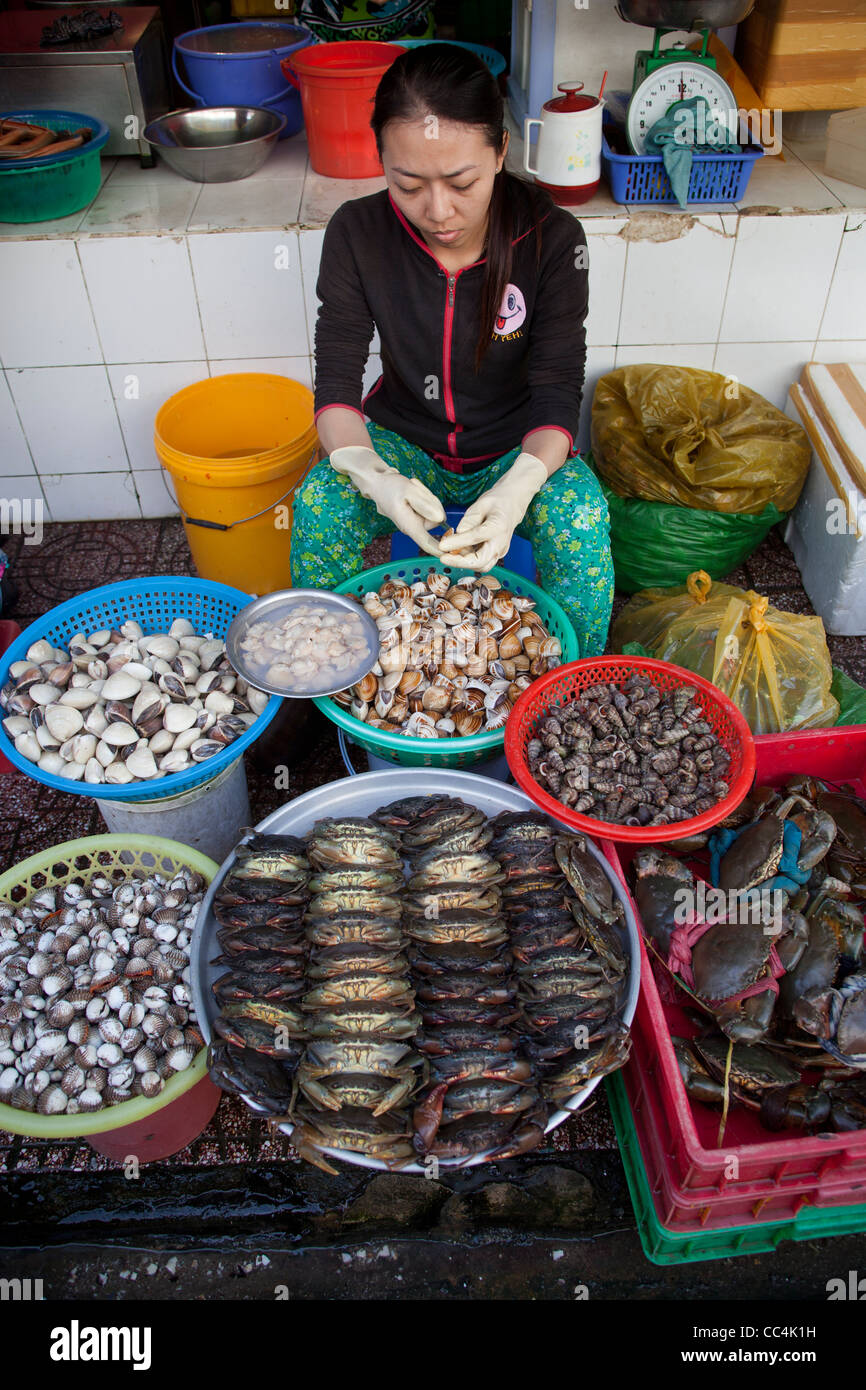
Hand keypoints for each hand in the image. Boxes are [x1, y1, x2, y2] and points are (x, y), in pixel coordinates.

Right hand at [330, 446, 445, 558]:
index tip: (453, 557)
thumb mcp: (409, 491)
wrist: (378, 483)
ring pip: (434, 511)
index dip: (441, 551)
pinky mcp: (417, 516)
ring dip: (427, 497)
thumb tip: (441, 519)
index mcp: (410, 526)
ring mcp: (415, 522)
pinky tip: (413, 491)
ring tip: (413, 489)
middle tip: (417, 490)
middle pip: (436, 519)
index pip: (428, 543)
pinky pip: (429, 507)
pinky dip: (425, 497)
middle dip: (432, 502)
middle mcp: (413, 527)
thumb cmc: (390, 487)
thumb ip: (425, 505)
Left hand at [439, 452, 547, 570]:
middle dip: (460, 562)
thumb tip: (458, 533)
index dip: (457, 543)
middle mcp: (501, 543)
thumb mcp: (481, 504)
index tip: (442, 545)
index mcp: (498, 526)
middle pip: (481, 561)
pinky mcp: (497, 554)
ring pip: (482, 566)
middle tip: (443, 557)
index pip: (476, 537)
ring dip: (464, 563)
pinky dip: (469, 560)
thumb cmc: (496, 502)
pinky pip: (482, 563)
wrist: (512, 505)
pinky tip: (458, 552)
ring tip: (450, 553)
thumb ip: (470, 520)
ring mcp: (500, 551)